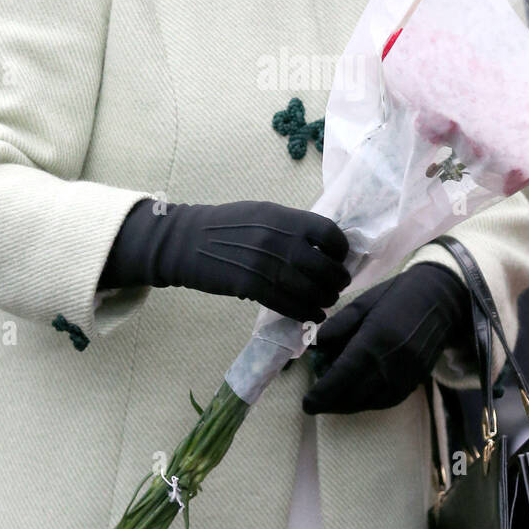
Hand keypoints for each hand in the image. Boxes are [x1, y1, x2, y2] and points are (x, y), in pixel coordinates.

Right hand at [98, 198, 351, 324]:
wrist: (187, 241)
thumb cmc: (226, 225)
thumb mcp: (262, 213)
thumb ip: (291, 226)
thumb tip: (321, 244)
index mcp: (283, 217)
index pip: (329, 233)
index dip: (341, 249)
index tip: (340, 258)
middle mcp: (279, 239)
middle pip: (325, 266)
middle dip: (337, 280)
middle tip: (337, 286)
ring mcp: (266, 264)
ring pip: (310, 290)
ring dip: (324, 300)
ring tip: (326, 303)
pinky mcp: (252, 287)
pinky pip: (289, 304)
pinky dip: (305, 312)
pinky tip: (312, 315)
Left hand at [302, 262, 470, 414]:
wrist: (441, 299)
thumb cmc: (397, 295)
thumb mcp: (362, 303)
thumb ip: (338, 327)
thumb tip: (315, 348)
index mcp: (373, 341)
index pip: (341, 377)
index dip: (321, 395)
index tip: (306, 403)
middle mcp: (390, 364)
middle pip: (353, 396)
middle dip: (330, 403)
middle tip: (314, 402)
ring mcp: (405, 376)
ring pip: (369, 403)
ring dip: (347, 406)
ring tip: (331, 401)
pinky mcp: (416, 381)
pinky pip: (386, 401)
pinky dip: (367, 403)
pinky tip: (356, 396)